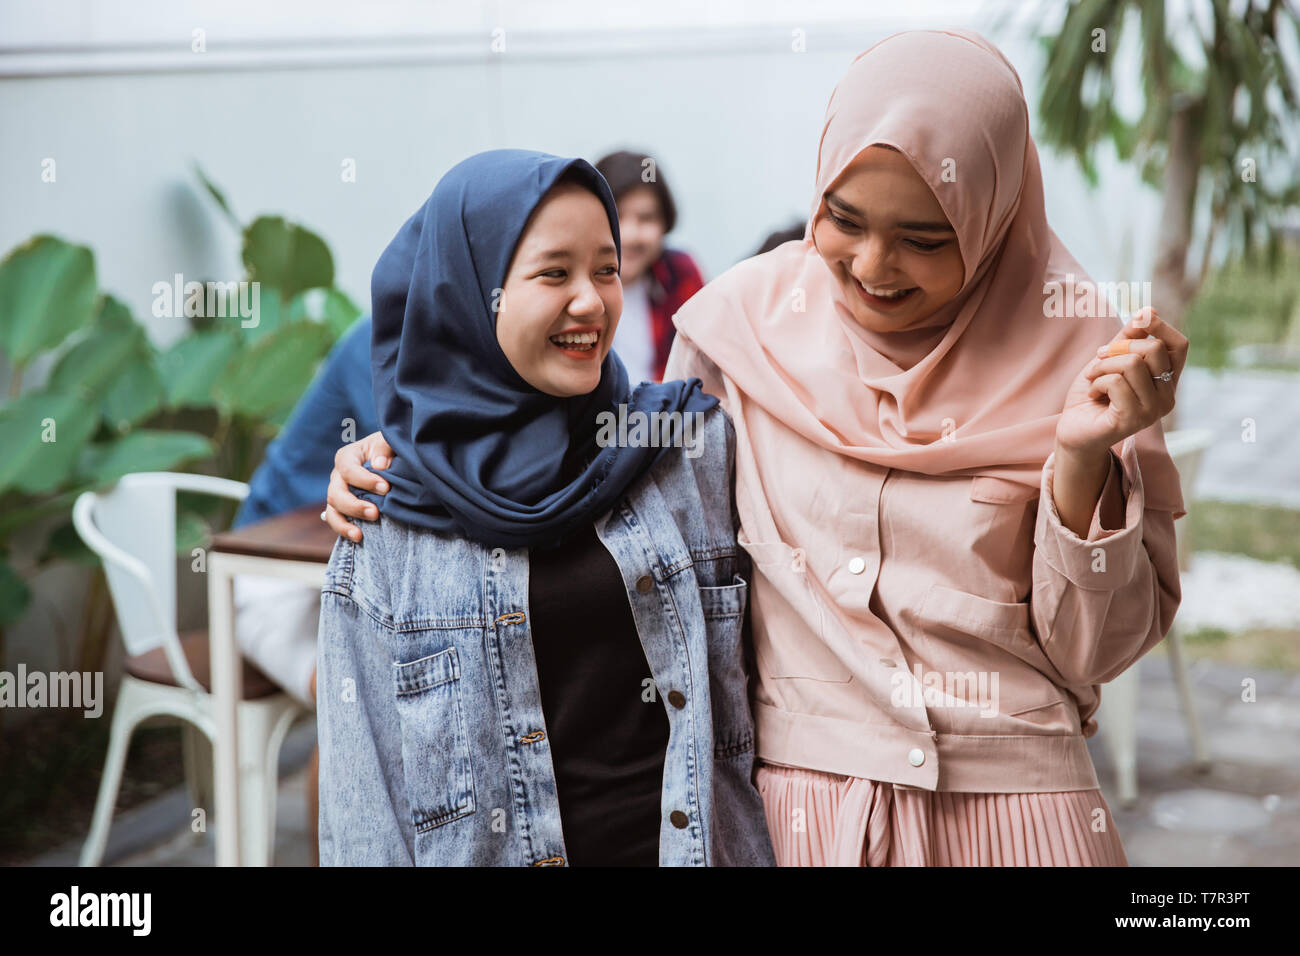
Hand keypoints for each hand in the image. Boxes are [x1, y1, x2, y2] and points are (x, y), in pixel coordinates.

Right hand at [324, 430, 393, 541]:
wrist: (389, 459)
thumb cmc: (388, 449)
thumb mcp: (388, 442)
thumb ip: (384, 448)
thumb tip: (379, 465)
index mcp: (346, 457)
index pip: (349, 470)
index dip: (365, 481)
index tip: (386, 488)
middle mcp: (338, 476)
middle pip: (336, 494)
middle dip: (354, 506)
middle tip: (375, 513)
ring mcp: (338, 493)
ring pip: (332, 511)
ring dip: (344, 524)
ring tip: (359, 535)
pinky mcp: (343, 508)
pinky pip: (337, 521)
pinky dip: (345, 530)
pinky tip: (358, 538)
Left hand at [1056, 307, 1188, 455]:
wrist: (1073, 428)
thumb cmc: (1093, 394)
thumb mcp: (1110, 359)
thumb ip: (1129, 338)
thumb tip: (1149, 310)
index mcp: (1167, 381)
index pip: (1179, 345)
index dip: (1159, 326)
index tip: (1137, 320)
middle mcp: (1167, 397)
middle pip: (1154, 349)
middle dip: (1118, 347)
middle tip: (1099, 361)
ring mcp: (1152, 411)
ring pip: (1133, 363)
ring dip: (1103, 366)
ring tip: (1093, 379)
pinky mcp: (1133, 420)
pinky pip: (1116, 382)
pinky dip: (1097, 382)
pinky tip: (1093, 395)